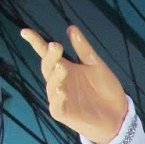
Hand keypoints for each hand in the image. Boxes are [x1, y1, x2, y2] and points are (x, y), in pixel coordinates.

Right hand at [20, 24, 128, 143]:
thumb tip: (71, 28)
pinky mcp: (64, 114)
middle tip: (56, 46)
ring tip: (61, 66)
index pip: (46, 54)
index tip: (25, 31)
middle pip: (48, 67)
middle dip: (50, 57)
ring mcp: (60, 98)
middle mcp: (59, 82)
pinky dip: (57, 98)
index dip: (36, 43)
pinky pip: (56, 106)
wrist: (119, 115)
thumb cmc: (106, 90)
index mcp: (65, 68)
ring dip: (55, 76)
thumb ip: (84, 49)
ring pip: (51, 86)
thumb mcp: (96, 65)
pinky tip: (62, 91)